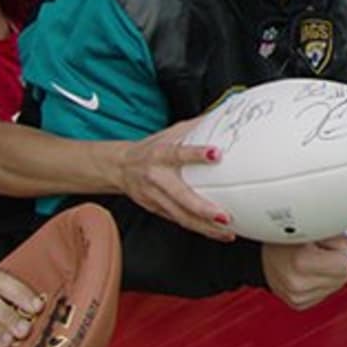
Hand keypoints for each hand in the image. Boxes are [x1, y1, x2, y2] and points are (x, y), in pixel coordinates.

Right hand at [120, 117, 234, 241]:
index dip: (197, 154)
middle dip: (203, 209)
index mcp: (160, 155)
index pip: (179, 154)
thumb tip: (224, 114)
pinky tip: (216, 232)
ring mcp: (155, 198)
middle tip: (224, 215)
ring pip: (181, 216)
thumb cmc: (151, 148)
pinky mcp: (157, 210)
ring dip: (205, 226)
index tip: (216, 154)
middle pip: (180, 196)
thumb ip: (196, 127)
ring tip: (227, 231)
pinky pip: (180, 221)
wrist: (119, 167)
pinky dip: (199, 228)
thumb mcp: (170, 133)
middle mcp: (157, 179)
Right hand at [262, 235, 346, 310]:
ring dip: (328, 275)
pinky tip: (307, 273)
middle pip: (342, 278)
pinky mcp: (298, 304)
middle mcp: (298, 283)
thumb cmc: (281, 240)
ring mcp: (297, 296)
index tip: (329, 247)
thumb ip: (335, 236)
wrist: (260, 257)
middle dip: (336, 264)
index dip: (340, 253)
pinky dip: (320, 283)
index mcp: (301, 262)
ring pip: (335, 287)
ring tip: (311, 262)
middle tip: (319, 253)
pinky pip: (325, 294)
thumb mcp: (308, 229)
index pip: (345, 265)